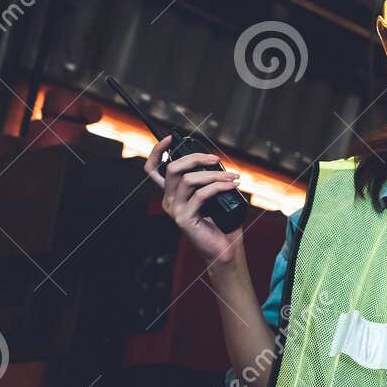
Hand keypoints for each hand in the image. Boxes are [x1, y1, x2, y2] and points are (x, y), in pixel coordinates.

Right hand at [144, 135, 245, 267]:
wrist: (225, 248)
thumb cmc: (221, 222)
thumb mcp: (214, 195)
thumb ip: (209, 179)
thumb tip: (215, 161)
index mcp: (172, 193)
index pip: (154, 169)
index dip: (158, 151)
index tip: (171, 138)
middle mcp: (169, 200)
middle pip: (173, 168)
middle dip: (195, 158)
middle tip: (215, 159)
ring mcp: (175, 210)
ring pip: (188, 180)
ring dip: (213, 174)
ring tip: (232, 178)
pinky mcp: (185, 218)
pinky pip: (202, 195)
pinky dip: (219, 186)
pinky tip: (231, 187)